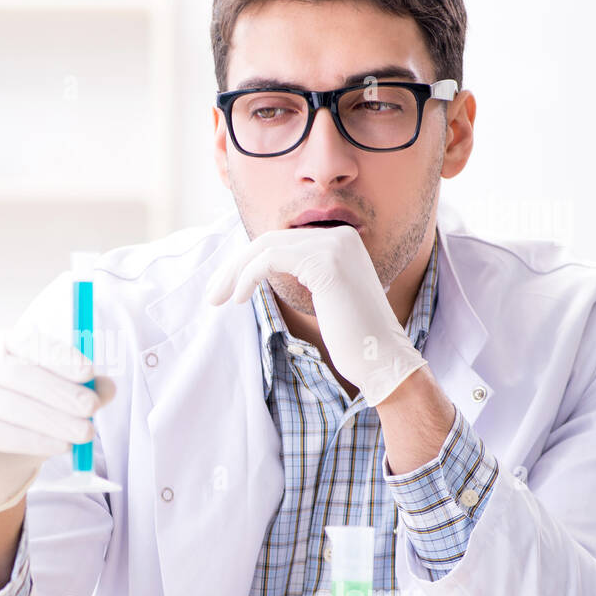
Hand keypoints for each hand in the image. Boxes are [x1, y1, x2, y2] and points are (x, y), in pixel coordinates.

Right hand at [0, 326, 116, 514]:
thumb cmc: (21, 418)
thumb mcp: (50, 400)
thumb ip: (79, 389)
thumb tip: (108, 388)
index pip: (26, 341)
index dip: (58, 356)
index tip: (89, 372)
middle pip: (16, 372)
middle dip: (58, 391)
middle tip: (92, 409)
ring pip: (9, 406)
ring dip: (52, 421)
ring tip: (85, 434)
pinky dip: (33, 440)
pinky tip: (59, 446)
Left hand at [202, 224, 425, 405]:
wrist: (382, 359)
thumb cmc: (353, 338)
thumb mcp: (327, 296)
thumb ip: (304, 274)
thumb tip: (261, 268)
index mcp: (341, 240)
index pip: (281, 241)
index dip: (248, 262)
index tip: (228, 287)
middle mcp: (339, 236)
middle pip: (269, 240)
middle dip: (234, 266)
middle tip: (213, 294)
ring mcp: (334, 245)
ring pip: (265, 247)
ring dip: (235, 272)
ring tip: (218, 298)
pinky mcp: (324, 262)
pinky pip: (271, 260)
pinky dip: (248, 276)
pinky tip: (239, 298)